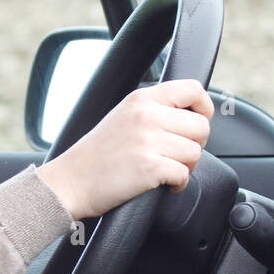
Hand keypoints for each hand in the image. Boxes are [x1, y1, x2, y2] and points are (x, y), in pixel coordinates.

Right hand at [37, 79, 214, 220]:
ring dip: (186, 166)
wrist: (70, 181)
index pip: (193, 89)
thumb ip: (154, 110)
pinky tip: (162, 184)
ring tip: (166, 169)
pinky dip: (177, 184)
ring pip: (196, 152)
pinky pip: (185, 175)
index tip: (197, 122)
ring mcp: (148, 141)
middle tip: (176, 155)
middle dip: (195, 145)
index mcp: (141, 99)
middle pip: (201, 126)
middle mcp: (146, 115)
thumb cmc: (95, 155)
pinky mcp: (150, 167)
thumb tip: (192, 116)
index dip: (204, 108)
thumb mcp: (123, 117)